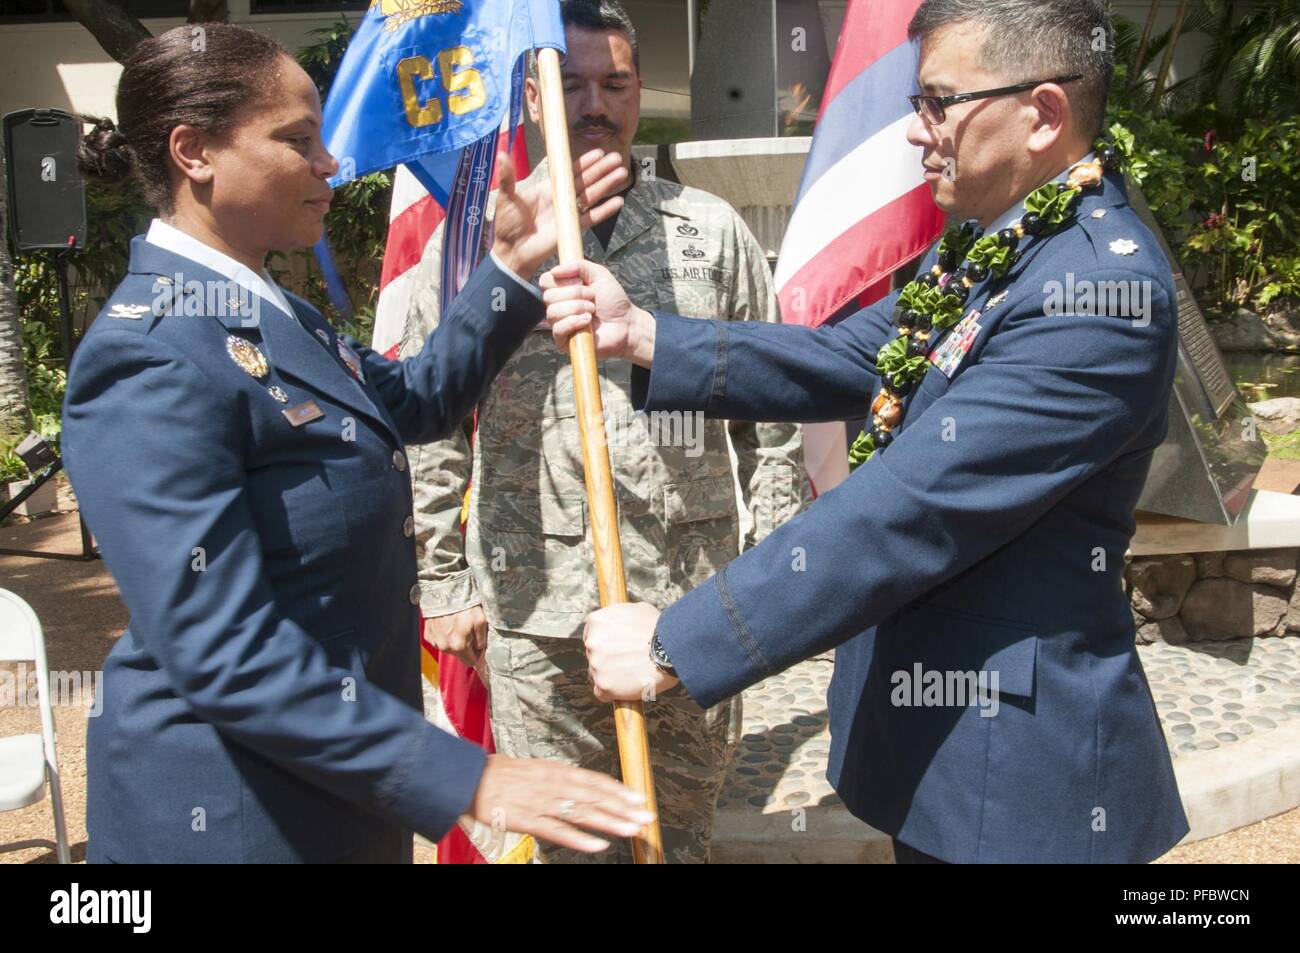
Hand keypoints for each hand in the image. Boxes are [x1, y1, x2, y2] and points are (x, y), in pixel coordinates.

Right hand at [424, 605, 487, 668]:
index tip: (478, 644)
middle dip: (466, 646)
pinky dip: (444, 635)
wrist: (443, 591)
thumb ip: (482, 639)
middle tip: (469, 630)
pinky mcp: (428, 635)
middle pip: (460, 655)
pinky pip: (439, 640)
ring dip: (454, 640)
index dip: (477, 654)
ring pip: (449, 648)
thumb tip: (481, 649)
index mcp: (459, 645)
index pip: (471, 662)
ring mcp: (435, 641)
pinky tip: (448, 623)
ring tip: (457, 624)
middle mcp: (445, 647)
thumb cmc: (463, 604)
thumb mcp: (481, 620)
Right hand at [465, 754, 655, 852]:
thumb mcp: (535, 769)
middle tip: (647, 815)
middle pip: (595, 797)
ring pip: (583, 813)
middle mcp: (554, 784)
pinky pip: (558, 831)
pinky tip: (598, 845)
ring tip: (632, 829)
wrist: (470, 779)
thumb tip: (580, 786)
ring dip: (610, 822)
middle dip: (623, 807)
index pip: (595, 780)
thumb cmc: (500, 774)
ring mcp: (543, 803)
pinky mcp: (529, 820)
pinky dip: (579, 839)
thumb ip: (558, 778)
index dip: (619, 789)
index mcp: (556, 770)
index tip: (639, 797)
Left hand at [491, 149, 627, 280]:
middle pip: (586, 181)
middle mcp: (561, 199)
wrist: (512, 251)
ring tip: (622, 174)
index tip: (599, 153)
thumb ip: (507, 177)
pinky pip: (592, 218)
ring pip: (592, 196)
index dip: (585, 163)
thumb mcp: (506, 197)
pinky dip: (604, 210)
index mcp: (548, 189)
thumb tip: (501, 154)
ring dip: (607, 185)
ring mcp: (568, 214)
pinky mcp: (572, 228)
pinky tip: (617, 202)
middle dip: (601, 170)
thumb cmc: (508, 225)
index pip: (570, 172)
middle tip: (617, 159)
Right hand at [540, 260, 655, 365]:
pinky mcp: (564, 342)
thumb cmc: (613, 300)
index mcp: (562, 291)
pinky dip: (573, 322)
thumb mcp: (598, 274)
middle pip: (548, 296)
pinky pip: (558, 329)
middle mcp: (558, 307)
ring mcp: (560, 325)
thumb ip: (578, 265)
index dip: (561, 279)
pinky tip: (587, 321)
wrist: (626, 323)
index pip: (545, 281)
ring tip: (592, 310)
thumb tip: (554, 271)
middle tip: (592, 298)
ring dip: (576, 307)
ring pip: (552, 312)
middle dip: (574, 293)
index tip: (581, 282)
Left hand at [583, 602, 677, 701]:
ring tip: (631, 673)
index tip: (614, 648)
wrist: (670, 649)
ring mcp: (596, 664)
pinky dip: (612, 692)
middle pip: (593, 654)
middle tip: (626, 660)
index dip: (605, 642)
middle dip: (607, 658)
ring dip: (611, 675)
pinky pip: (601, 692)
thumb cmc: (658, 629)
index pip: (591, 634)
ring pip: (597, 673)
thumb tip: (622, 622)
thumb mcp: (637, 609)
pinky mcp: (603, 684)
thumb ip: (620, 617)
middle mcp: (592, 642)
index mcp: (597, 622)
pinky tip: (625, 687)